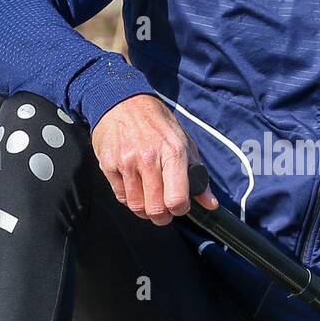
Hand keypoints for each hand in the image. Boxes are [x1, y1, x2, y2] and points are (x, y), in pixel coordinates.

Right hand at [91, 94, 217, 225]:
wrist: (123, 102)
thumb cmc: (158, 124)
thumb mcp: (185, 144)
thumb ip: (198, 176)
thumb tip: (210, 204)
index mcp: (173, 153)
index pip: (176, 199)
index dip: (180, 210)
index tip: (180, 206)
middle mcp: (148, 159)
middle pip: (155, 208)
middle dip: (162, 217)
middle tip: (164, 214)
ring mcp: (126, 163)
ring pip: (136, 206)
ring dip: (145, 211)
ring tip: (150, 203)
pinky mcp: (108, 165)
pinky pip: (120, 197)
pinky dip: (130, 200)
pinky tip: (137, 191)